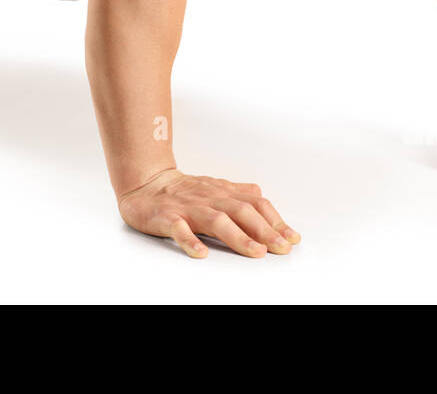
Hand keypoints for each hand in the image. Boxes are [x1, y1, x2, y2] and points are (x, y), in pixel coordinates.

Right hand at [117, 169, 300, 257]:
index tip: (291, 238)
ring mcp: (188, 208)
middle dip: (265, 231)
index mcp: (222, 193)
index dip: (275, 221)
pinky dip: (190, 241)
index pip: (254, 204)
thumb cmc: (182, 190)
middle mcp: (209, 199)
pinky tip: (201, 253)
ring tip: (256, 252)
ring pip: (216, 220)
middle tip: (282, 248)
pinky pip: (179, 229)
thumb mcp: (214, 187)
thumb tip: (260, 195)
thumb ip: (237, 192)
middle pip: (241, 212)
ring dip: (239, 236)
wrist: (144, 183)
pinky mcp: (167, 217)